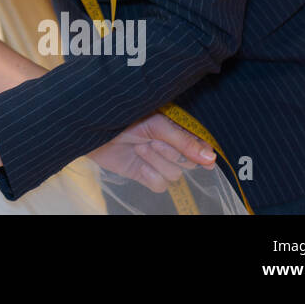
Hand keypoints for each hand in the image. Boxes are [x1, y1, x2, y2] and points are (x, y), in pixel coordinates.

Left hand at [87, 111, 216, 191]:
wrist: (94, 130)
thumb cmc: (125, 118)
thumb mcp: (156, 124)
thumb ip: (183, 141)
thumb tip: (211, 158)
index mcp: (175, 130)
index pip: (200, 146)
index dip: (202, 152)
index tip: (205, 158)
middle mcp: (170, 147)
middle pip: (189, 162)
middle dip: (170, 153)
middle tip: (151, 140)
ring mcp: (158, 162)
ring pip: (174, 174)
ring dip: (156, 161)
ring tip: (139, 147)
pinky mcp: (145, 175)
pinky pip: (160, 185)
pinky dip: (149, 175)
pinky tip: (138, 164)